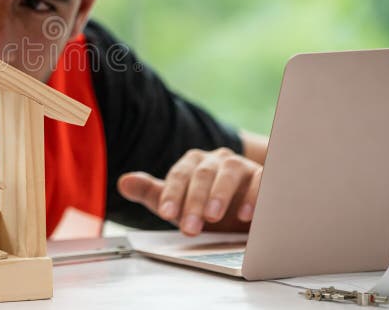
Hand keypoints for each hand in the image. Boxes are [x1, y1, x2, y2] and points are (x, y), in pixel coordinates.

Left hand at [117, 148, 261, 235]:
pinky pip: (261, 179)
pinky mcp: (264, 175)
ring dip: (219, 194)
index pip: (178, 175)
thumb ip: (153, 193)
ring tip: (212, 216)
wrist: (248, 209)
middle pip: (201, 175)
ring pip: (229, 172)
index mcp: (192, 164)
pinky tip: (246, 215)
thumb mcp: (180, 203)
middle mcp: (215, 160)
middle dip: (193, 202)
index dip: (171, 194)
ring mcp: (241, 165)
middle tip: (189, 229)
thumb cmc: (209, 206)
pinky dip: (254, 195)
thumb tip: (123, 182)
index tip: (166, 214)